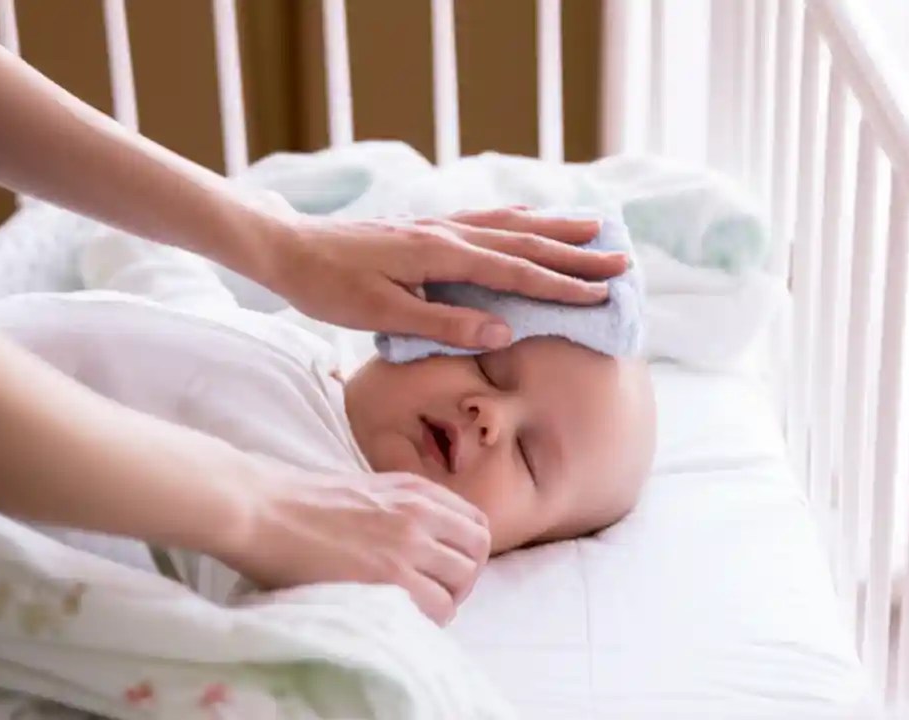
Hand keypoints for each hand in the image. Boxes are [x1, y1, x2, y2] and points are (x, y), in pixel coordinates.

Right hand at [220, 460, 490, 624]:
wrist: (261, 509)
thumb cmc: (298, 501)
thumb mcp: (366, 489)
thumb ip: (400, 508)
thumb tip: (421, 539)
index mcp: (415, 489)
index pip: (476, 521)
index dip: (467, 550)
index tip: (446, 567)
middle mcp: (420, 512)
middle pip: (477, 551)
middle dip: (463, 577)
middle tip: (435, 592)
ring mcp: (407, 543)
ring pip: (464, 580)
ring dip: (448, 598)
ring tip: (416, 607)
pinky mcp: (389, 576)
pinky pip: (438, 606)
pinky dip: (429, 617)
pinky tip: (402, 616)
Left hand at [259, 207, 627, 348]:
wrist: (287, 248)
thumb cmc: (329, 287)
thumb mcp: (382, 314)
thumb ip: (444, 321)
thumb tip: (503, 329)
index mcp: (441, 256)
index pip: (515, 274)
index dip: (560, 286)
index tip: (601, 295)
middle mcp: (447, 234)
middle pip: (524, 243)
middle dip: (575, 254)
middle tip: (621, 263)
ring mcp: (438, 226)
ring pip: (510, 224)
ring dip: (554, 229)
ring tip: (595, 228)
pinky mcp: (426, 228)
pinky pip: (486, 218)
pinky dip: (519, 218)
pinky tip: (531, 217)